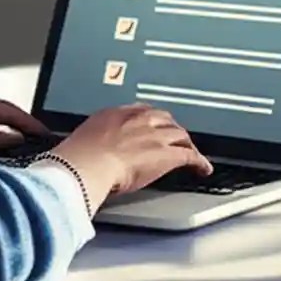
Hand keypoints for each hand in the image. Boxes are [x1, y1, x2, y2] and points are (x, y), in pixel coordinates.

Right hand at [50, 103, 212, 213]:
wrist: (86, 165)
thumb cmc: (77, 158)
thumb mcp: (81, 141)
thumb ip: (90, 143)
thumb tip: (83, 153)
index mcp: (116, 114)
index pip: (142, 111)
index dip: (152, 120)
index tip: (154, 126)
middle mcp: (139, 120)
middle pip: (165, 119)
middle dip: (172, 129)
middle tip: (176, 140)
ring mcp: (155, 136)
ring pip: (180, 136)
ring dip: (186, 145)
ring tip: (191, 154)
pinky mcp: (167, 155)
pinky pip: (190, 156)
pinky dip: (199, 162)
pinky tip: (203, 168)